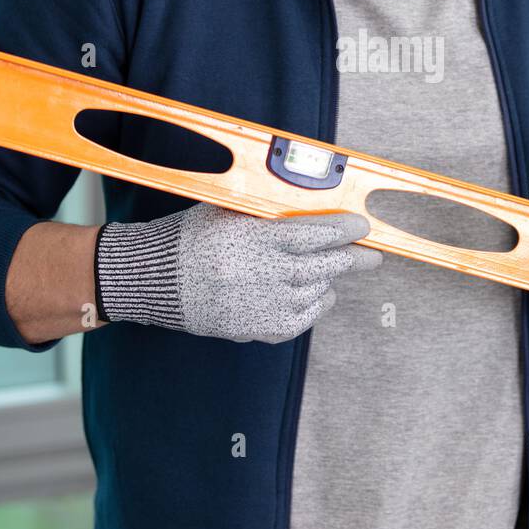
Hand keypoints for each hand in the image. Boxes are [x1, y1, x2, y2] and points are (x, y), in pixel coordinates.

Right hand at [95, 204, 382, 341]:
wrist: (157, 281)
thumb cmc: (192, 238)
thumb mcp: (226, 209)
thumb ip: (265, 207)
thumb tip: (309, 200)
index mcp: (255, 238)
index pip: (314, 233)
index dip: (345, 230)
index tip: (363, 227)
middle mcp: (262, 273)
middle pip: (325, 266)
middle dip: (353, 259)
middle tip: (371, 255)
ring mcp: (261, 304)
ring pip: (316, 292)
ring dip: (328, 280)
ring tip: (330, 270)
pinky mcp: (257, 328)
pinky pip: (302, 319)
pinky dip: (315, 306)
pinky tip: (317, 294)